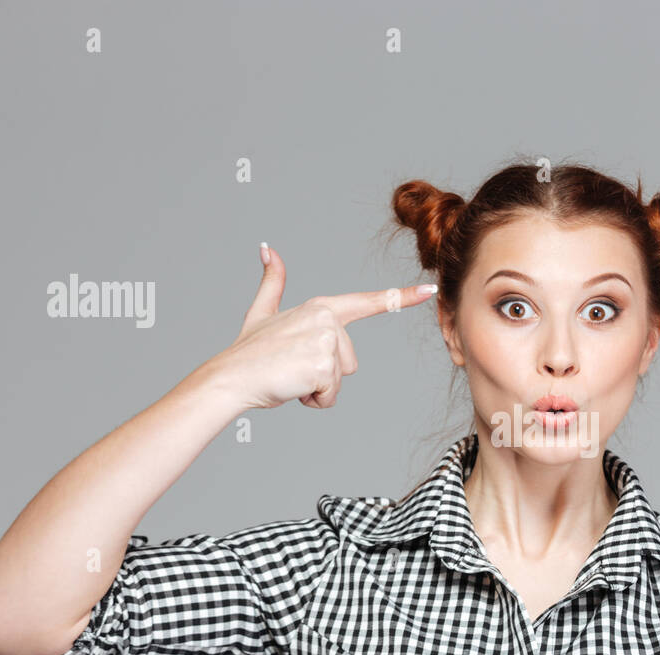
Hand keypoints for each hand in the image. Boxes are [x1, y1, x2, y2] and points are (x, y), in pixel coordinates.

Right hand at [209, 244, 435, 410]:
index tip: (430, 290)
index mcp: (321, 307)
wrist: (230, 377)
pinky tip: (291, 387)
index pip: (368, 302)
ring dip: (318, 388)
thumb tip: (267, 249)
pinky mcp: (324, 367)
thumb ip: (272, 282)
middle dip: (325, 374)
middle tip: (292, 366)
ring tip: (290, 375)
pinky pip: (331, 395)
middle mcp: (327, 319)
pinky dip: (312, 400)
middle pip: (351, 362)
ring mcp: (326, 342)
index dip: (402, 297)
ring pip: (341, 379)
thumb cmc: (249, 351)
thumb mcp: (262, 313)